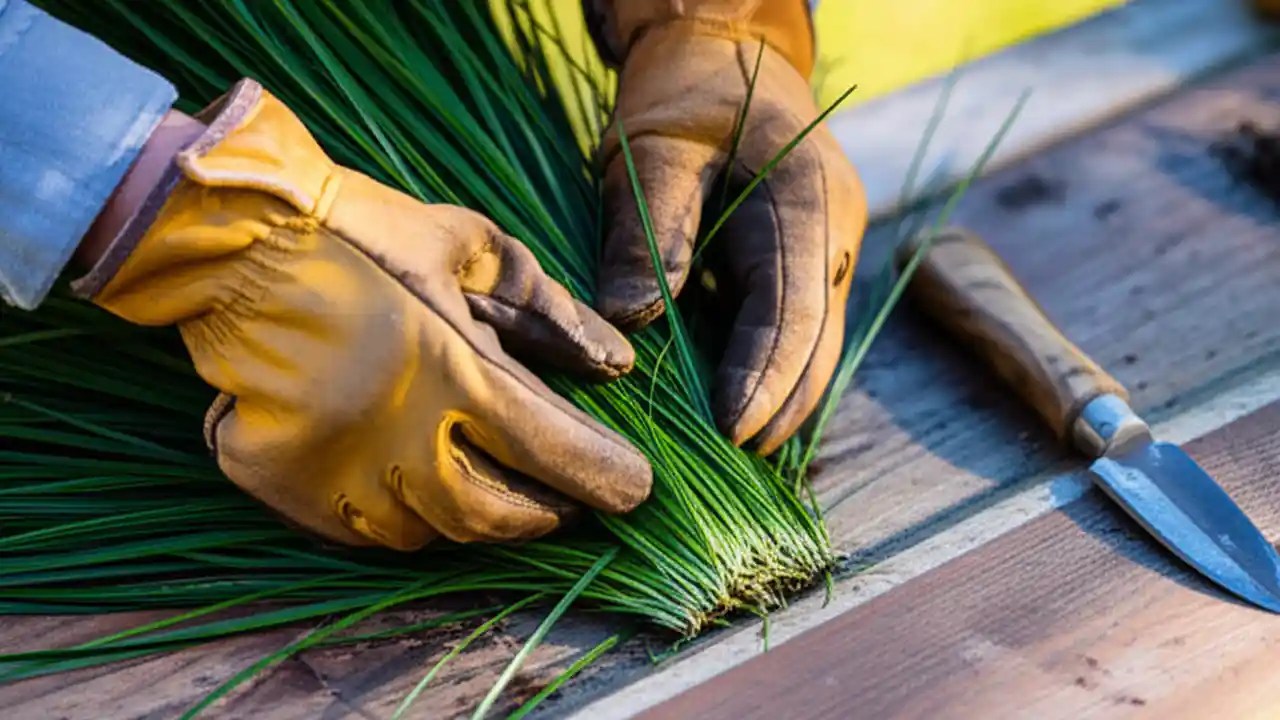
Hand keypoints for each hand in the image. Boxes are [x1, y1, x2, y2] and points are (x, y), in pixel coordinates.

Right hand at [76, 80, 651, 549]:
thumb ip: (550, 311)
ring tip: (499, 490)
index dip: (604, 478)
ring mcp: (331, 469)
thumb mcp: (471, 248)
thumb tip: (617, 364)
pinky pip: (361, 531)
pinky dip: (407, 520)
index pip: (552, 451)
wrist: (234, 238)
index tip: (634, 488)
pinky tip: (423, 491)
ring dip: (478, 520)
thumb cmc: (365, 232)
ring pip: (429, 533)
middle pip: (495, 514)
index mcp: (449, 368)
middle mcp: (394, 435)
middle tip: (568, 498)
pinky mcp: (282, 483)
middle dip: (546, 513)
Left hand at [591, 0, 867, 453]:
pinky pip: (795, 332)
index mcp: (805, 202)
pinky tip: (729, 409)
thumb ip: (646, 233)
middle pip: (818, 346)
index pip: (795, 312)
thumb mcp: (650, 152)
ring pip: (813, 348)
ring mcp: (827, 252)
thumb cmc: (682, 95)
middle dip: (776, 409)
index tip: (732, 435)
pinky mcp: (806, 264)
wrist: (724, 55)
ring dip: (776, 401)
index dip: (766, 379)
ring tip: (727, 457)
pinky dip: (766, 373)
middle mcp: (833, 235)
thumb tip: (632, 323)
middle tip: (727, 469)